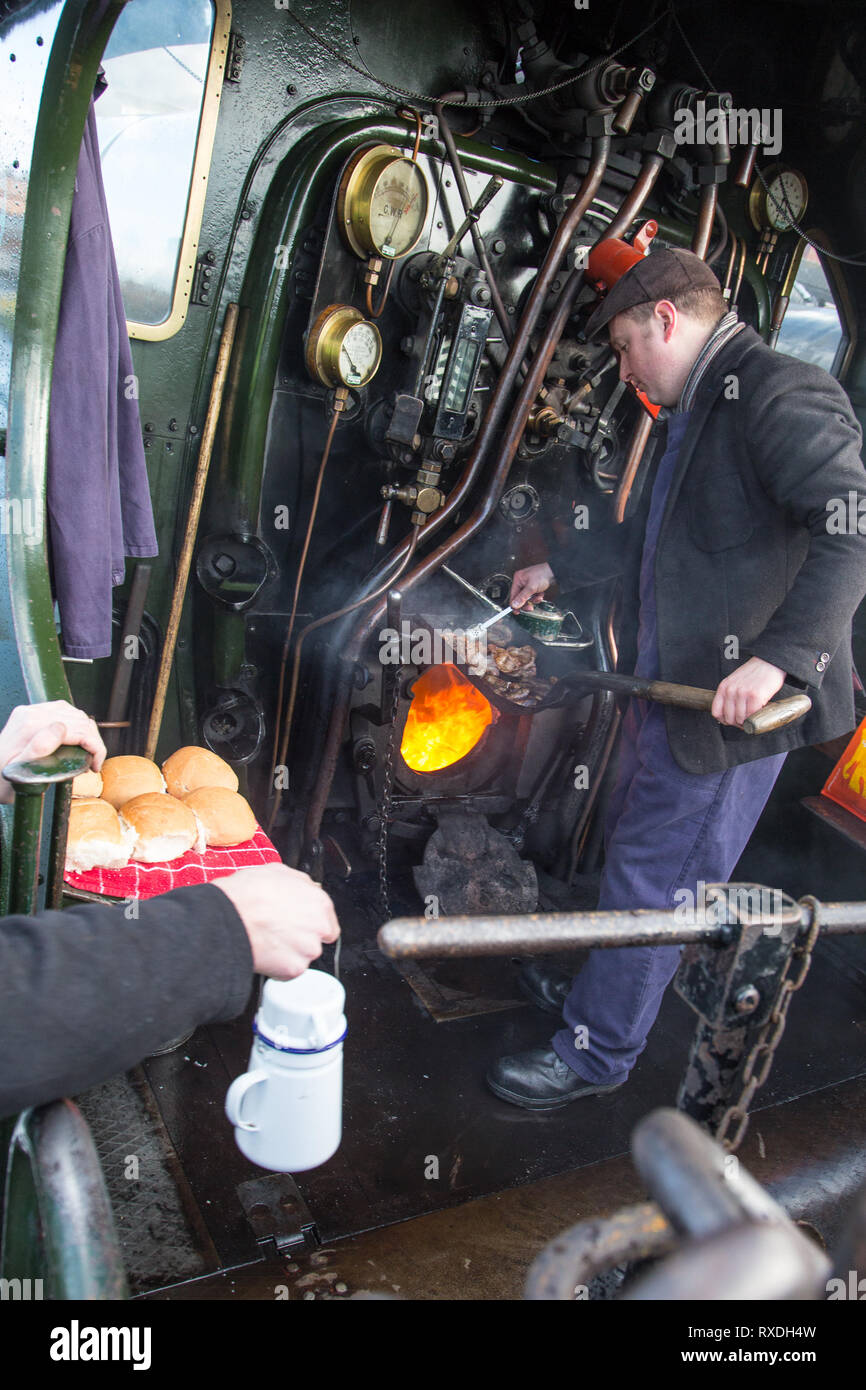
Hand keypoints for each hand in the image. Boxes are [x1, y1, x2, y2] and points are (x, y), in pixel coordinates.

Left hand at [0, 700, 105, 803]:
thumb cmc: (0, 782)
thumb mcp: (20, 774)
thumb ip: (39, 749)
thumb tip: (60, 729)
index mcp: (30, 728)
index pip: (78, 729)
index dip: (94, 746)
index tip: (95, 765)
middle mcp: (30, 714)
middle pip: (78, 718)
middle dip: (93, 740)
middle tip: (94, 762)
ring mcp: (29, 711)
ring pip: (72, 712)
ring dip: (86, 731)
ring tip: (87, 752)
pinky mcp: (29, 713)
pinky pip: (62, 710)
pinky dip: (75, 723)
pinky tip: (75, 738)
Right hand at [213, 863, 340, 978]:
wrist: (226, 918)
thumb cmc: (246, 894)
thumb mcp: (277, 872)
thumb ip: (298, 884)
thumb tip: (301, 888)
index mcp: (319, 902)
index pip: (327, 921)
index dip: (310, 923)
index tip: (298, 924)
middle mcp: (319, 927)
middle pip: (316, 940)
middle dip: (300, 939)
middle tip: (278, 932)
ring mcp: (307, 950)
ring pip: (302, 956)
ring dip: (288, 952)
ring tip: (267, 940)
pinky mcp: (293, 969)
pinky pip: (288, 971)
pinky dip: (277, 966)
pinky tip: (264, 952)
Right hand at [510, 562, 553, 611]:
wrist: (554, 572)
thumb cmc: (543, 574)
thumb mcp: (531, 587)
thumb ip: (522, 597)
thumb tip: (514, 605)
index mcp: (518, 579)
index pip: (513, 595)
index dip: (515, 604)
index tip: (517, 612)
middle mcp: (521, 581)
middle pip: (520, 597)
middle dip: (527, 602)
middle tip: (530, 607)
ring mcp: (528, 584)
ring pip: (527, 598)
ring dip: (533, 599)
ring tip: (538, 597)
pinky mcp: (534, 586)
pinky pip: (533, 596)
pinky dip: (537, 597)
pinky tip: (540, 594)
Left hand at [711, 657, 786, 726]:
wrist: (769, 662)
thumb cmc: (753, 673)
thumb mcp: (734, 682)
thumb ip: (729, 696)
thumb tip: (727, 715)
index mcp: (724, 687)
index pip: (716, 712)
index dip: (724, 720)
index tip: (731, 721)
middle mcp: (731, 690)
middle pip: (729, 718)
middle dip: (737, 723)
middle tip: (745, 720)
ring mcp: (743, 693)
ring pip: (740, 719)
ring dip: (747, 722)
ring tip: (752, 716)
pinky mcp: (755, 696)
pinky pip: (752, 715)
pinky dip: (755, 717)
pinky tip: (758, 712)